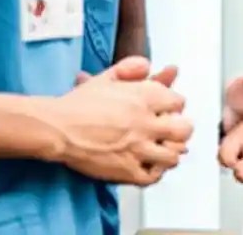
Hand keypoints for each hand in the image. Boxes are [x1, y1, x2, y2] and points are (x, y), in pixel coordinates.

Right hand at [53, 56, 194, 185]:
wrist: (57, 128)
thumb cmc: (79, 103)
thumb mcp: (107, 77)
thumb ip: (131, 67)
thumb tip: (148, 66)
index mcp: (143, 97)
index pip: (179, 101)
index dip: (174, 105)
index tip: (168, 109)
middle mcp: (145, 123)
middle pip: (184, 129)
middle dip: (181, 128)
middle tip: (173, 130)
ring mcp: (137, 149)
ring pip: (173, 155)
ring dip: (170, 151)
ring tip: (162, 148)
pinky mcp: (126, 170)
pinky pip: (153, 177)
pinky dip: (155, 172)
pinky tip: (149, 165)